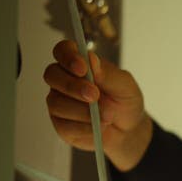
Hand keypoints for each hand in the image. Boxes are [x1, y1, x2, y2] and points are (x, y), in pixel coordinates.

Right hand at [43, 40, 152, 170]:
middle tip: (95, 95)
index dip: (68, 56)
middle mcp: (64, 81)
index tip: (82, 68)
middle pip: (52, 75)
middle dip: (73, 86)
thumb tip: (91, 59)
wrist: (129, 130)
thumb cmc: (125, 102)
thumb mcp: (125, 86)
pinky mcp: (60, 125)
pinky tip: (98, 127)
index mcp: (78, 64)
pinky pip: (63, 125)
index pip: (62, 51)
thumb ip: (109, 73)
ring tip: (107, 116)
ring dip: (83, 111)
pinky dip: (84, 127)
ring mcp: (59, 102)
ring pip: (57, 102)